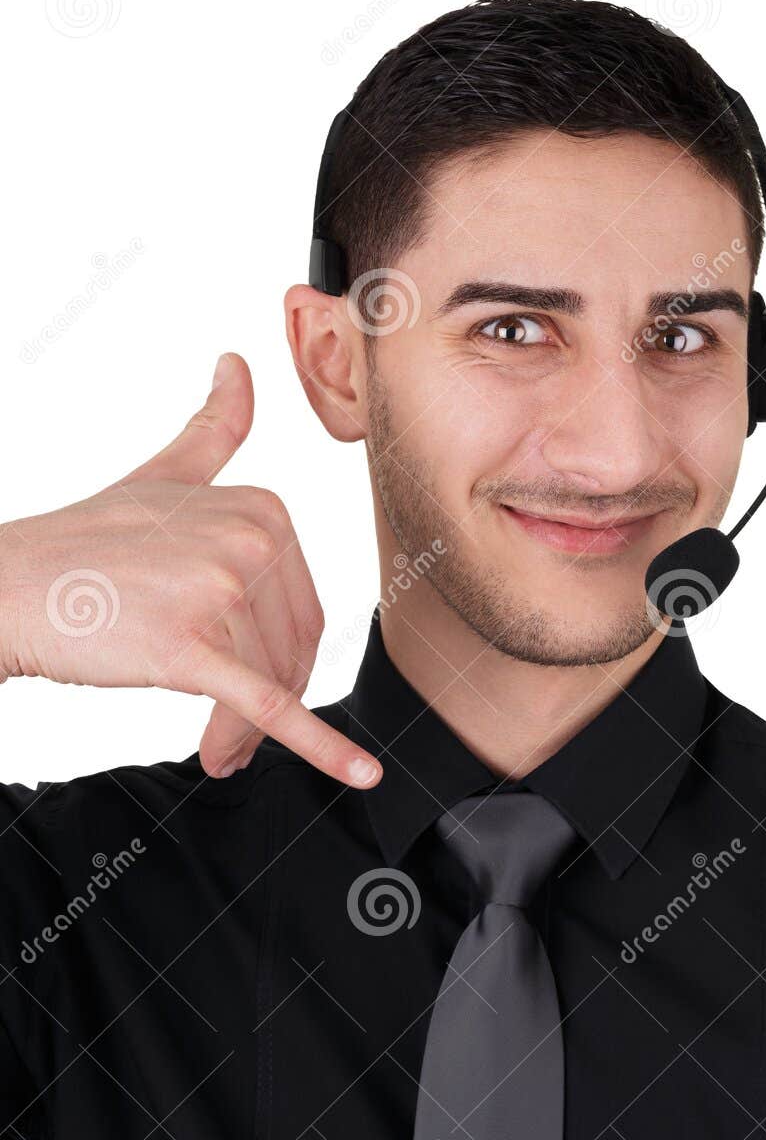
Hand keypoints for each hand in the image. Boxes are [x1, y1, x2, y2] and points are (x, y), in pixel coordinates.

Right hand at [0, 353, 381, 785]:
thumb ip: (212, 428)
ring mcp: (222, 589)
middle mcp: (252, 540)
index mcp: (263, 508)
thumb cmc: (85, 542)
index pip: (304, 611)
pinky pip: (268, 706)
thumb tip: (238, 362)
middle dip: (268, 704)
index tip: (250, 694)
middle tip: (229, 741)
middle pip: (294, 652)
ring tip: (216, 754)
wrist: (10, 587)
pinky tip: (357, 776)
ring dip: (246, 735)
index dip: (283, 662)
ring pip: (272, 686)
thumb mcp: (162, 475)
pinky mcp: (192, 645)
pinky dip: (321, 748)